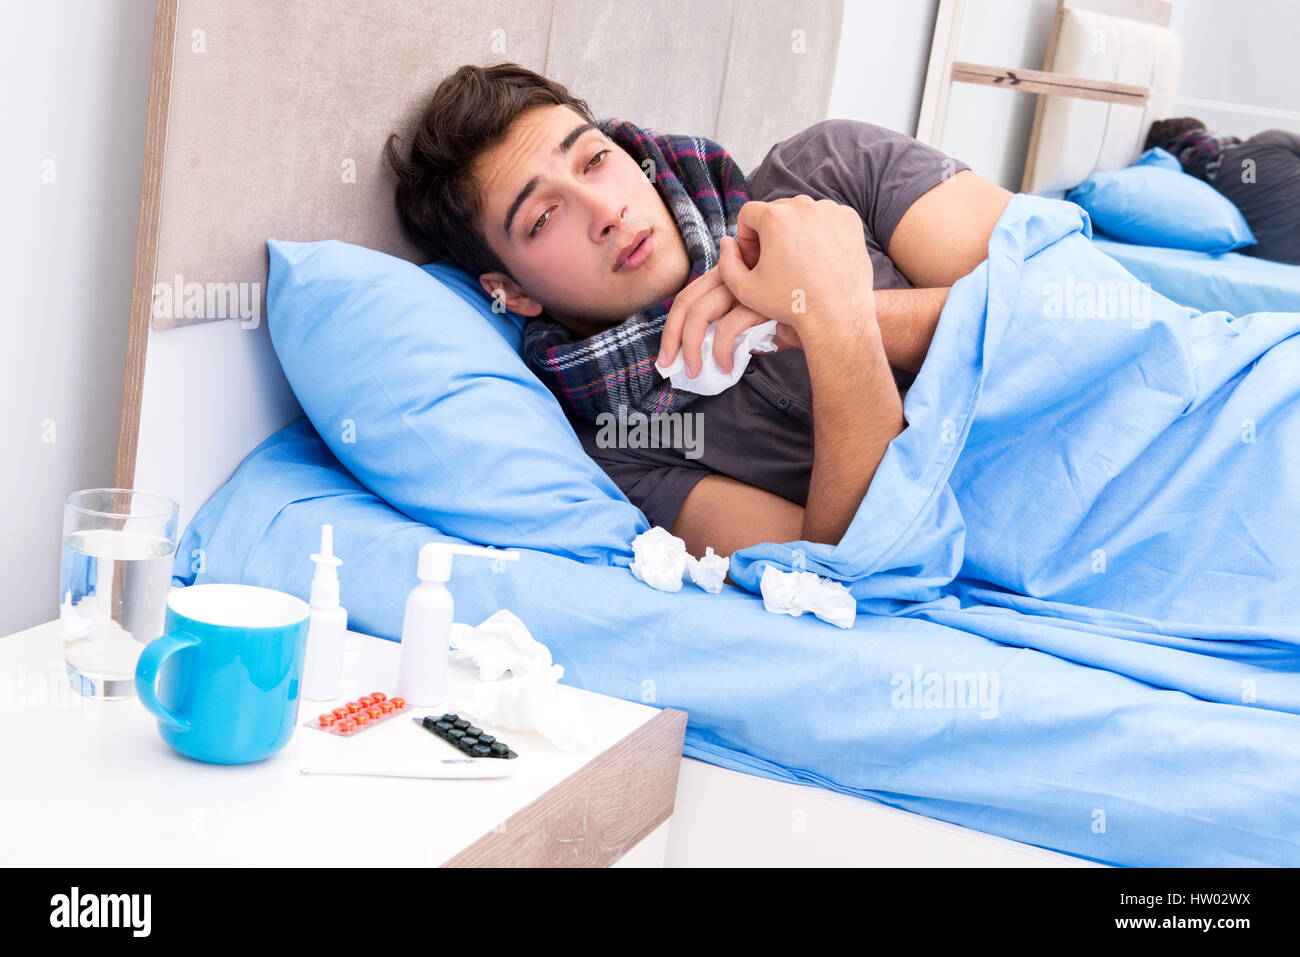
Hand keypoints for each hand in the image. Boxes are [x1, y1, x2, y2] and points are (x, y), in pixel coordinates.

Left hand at [658, 265, 800, 377]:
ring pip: (700, 312)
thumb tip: (709, 352)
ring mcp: (746, 283)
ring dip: (691, 347)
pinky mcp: (759, 300)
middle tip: (668, 365)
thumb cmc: (797, 319)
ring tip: (693, 371)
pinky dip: (720, 352)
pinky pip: (727, 328)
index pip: (688, 295)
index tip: (668, 353)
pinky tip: (724, 368)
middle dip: (671, 336)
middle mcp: (734, 273)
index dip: (672, 326)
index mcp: (728, 274)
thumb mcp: (756, 324)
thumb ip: (734, 330)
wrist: (834, 317)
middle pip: (687, 301)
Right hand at [717, 195, 875, 346]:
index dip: (746, 237)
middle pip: (776, 210)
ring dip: (795, 231)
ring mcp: (830, 210)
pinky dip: (820, 233)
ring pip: (801, 213)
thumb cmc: (792, 304)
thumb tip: (728, 242)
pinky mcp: (849, 219)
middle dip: (771, 233)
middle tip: (776, 262)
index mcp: (776, 218)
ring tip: (799, 262)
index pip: (748, 213)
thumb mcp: (745, 289)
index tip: (755, 258)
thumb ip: (726, 262)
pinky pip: (826, 218)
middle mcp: (804, 206)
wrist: (837, 316)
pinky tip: (819, 259)